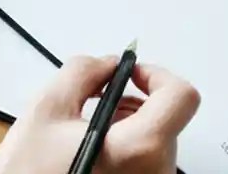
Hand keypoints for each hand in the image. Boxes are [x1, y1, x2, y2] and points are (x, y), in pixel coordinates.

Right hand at [0, 55, 199, 173]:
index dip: (155, 74)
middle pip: (166, 116)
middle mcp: (157, 171)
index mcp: (139, 148)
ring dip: (126, 123)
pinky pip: (148, 159)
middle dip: (130, 100)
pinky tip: (95, 150)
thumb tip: (104, 64)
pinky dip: (126, 146)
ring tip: (87, 132)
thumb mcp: (46, 109)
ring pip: (157, 137)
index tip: (130, 73)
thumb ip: (82, 73)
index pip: (181, 96)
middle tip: (95, 102)